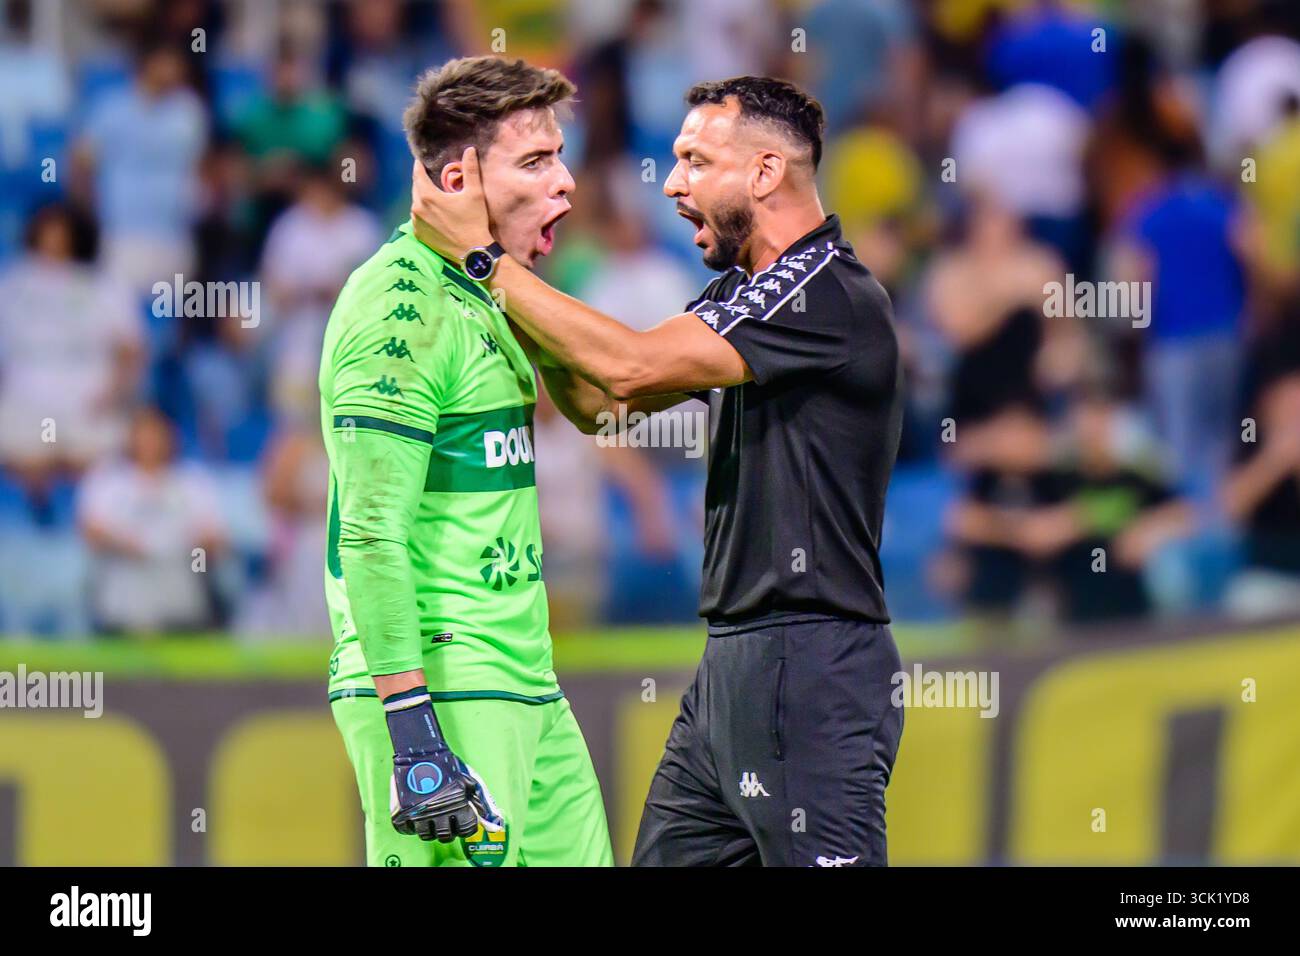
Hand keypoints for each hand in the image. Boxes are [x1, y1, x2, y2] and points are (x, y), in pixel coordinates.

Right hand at [384, 687, 504, 842]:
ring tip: (431, 818)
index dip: (466, 827)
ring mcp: (419, 814)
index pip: (466, 830)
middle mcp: (439, 813)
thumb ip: (482, 805)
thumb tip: (496, 827)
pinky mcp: (401, 813)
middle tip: (445, 820)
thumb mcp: (470, 782)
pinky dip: (411, 826)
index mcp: (458, 806)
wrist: (421, 752)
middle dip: (448, 830)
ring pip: (426, 835)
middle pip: (445, 836)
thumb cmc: (449, 766)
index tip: (462, 821)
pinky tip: (416, 817)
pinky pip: (406, 830)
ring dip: (430, 829)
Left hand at [410, 149, 493, 262]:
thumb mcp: (474, 193)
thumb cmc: (474, 221)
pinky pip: (417, 219)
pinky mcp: (420, 235)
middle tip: (429, 177)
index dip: (418, 165)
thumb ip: (470, 170)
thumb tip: (470, 149)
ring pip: (416, 204)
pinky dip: (423, 213)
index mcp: (427, 196)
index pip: (417, 174)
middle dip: (421, 181)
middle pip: (416, 189)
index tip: (420, 160)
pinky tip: (433, 213)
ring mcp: (416, 224)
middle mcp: (417, 209)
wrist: (472, 251)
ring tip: (432, 195)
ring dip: (422, 198)